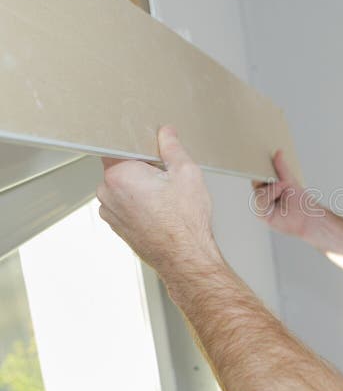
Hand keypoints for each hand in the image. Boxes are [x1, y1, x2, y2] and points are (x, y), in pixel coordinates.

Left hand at [96, 125, 223, 279]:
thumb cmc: (185, 223)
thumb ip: (172, 148)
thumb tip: (166, 133)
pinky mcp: (116, 224)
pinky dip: (139, 203)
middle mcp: (107, 193)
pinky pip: (125, 204)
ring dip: (140, 186)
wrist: (184, 257)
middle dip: (142, 167)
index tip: (152, 149)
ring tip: (165, 198)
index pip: (118, 146)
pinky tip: (160, 210)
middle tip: (166, 177)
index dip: (138, 146)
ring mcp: (109, 211)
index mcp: (119, 175)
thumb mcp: (186, 173)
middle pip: (121, 166)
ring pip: (123, 186)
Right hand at [251, 150, 321, 238]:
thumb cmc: (300, 201)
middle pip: (256, 183)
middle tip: (278, 177)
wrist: (308, 216)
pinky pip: (260, 201)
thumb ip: (281, 167)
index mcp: (267, 189)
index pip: (257, 176)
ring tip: (284, 187)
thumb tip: (278, 151)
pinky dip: (271, 195)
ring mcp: (261, 207)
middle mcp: (263, 197)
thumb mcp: (289, 180)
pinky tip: (280, 193)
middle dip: (266, 179)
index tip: (258, 158)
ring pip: (258, 192)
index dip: (257, 169)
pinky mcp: (262, 215)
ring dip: (273, 188)